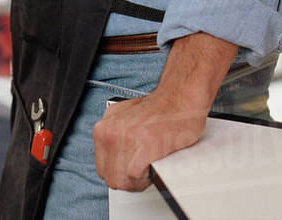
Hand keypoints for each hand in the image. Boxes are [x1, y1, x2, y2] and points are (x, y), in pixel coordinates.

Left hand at [92, 89, 206, 190]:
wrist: (179, 98)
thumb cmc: (158, 109)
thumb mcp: (124, 117)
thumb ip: (114, 136)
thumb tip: (112, 158)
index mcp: (103, 127)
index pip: (102, 168)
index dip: (118, 175)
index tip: (129, 173)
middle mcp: (111, 132)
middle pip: (110, 177)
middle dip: (128, 182)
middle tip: (141, 175)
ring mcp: (126, 138)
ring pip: (122, 180)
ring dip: (138, 182)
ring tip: (149, 170)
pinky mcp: (145, 145)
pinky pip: (135, 175)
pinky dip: (146, 178)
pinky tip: (153, 167)